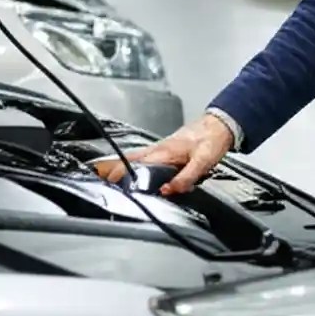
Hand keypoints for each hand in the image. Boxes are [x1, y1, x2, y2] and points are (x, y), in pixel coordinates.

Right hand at [93, 113, 234, 195]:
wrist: (219, 125)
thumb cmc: (211, 140)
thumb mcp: (203, 161)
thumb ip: (186, 177)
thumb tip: (168, 190)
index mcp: (164, 152)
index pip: (138, 164)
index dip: (121, 173)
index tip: (108, 183)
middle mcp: (158, 149)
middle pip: (129, 158)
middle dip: (111, 167)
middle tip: (94, 177)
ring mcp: (160, 148)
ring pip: (134, 157)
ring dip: (117, 164)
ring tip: (102, 174)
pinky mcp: (164, 149)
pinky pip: (142, 156)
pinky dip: (129, 161)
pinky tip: (126, 168)